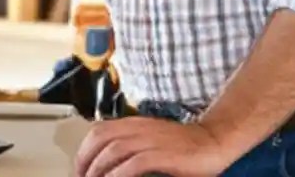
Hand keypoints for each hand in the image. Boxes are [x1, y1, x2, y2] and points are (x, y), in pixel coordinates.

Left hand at [74, 117, 234, 176]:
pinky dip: (118, 175)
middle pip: (100, 138)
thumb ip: (132, 147)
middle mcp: (140, 128)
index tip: (79, 170)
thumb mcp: (152, 141)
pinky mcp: (163, 154)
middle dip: (85, 161)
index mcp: (135, 123)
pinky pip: (133, 163)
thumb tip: (108, 165)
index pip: (99, 130)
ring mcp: (151, 140)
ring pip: (112, 150)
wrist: (214, 141)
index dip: (83, 150)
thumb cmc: (184, 146)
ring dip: (97, 170)